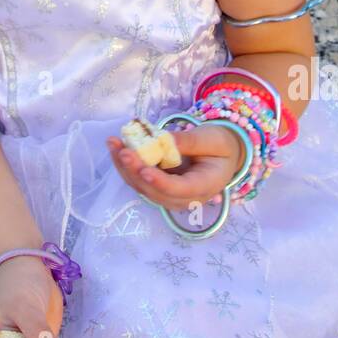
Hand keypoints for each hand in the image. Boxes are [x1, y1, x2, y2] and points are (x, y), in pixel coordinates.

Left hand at [107, 123, 245, 211]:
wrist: (223, 156)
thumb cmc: (220, 146)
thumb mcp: (211, 139)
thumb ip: (189, 141)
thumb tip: (163, 140)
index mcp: (204, 187)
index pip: (179, 189)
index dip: (160, 182)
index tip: (143, 170)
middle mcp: (186, 198)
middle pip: (155, 191)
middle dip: (135, 171)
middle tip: (122, 149)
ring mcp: (170, 195)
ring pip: (143, 188)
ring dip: (125, 167)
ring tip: (113, 143)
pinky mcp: (159, 187)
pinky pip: (140, 180)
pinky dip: (127, 165)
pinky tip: (117, 146)